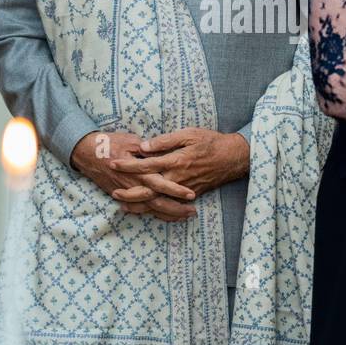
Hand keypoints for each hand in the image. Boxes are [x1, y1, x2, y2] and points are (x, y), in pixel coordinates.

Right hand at [70, 131, 196, 220]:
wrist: (86, 153)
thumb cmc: (109, 143)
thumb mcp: (130, 140)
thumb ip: (147, 149)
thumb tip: (163, 154)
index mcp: (137, 171)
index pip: (160, 183)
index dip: (175, 190)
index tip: (191, 194)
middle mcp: (133, 185)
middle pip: (157, 202)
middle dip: (176, 209)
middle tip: (193, 212)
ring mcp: (127, 193)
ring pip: (149, 209)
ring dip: (167, 214)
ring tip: (184, 216)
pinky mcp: (123, 196)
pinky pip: (140, 209)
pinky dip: (153, 214)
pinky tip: (166, 216)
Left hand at [109, 127, 249, 201]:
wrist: (232, 158)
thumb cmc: (210, 142)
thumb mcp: (188, 134)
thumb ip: (165, 141)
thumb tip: (144, 146)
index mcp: (175, 161)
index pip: (146, 165)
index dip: (128, 165)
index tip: (113, 163)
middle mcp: (177, 178)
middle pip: (148, 190)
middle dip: (130, 192)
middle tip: (113, 191)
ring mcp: (183, 190)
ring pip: (158, 201)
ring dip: (140, 204)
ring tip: (123, 204)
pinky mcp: (189, 195)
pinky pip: (170, 206)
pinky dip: (157, 210)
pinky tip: (146, 210)